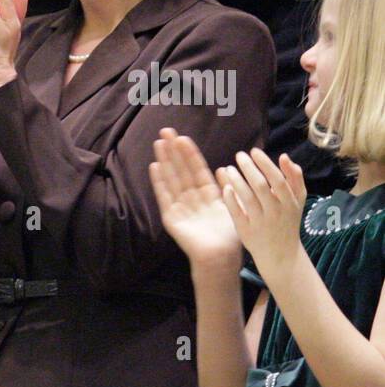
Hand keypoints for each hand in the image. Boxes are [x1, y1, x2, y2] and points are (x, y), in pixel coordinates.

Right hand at [149, 128, 241, 268]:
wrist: (220, 256)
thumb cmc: (229, 236)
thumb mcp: (231, 206)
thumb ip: (226, 187)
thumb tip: (221, 168)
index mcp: (207, 195)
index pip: (196, 169)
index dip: (189, 153)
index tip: (183, 137)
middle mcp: (191, 198)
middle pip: (181, 169)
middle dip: (174, 150)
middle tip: (166, 130)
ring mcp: (179, 206)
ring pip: (171, 178)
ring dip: (165, 160)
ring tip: (158, 142)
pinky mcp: (171, 216)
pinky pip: (164, 195)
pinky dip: (159, 181)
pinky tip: (154, 166)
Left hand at [215, 148, 306, 277]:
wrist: (281, 254)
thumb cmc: (287, 221)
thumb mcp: (298, 202)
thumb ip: (294, 179)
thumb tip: (285, 157)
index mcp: (290, 203)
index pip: (278, 179)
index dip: (265, 164)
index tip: (254, 151)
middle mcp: (276, 213)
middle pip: (261, 187)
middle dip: (249, 168)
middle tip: (239, 155)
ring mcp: (260, 223)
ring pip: (247, 198)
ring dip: (236, 180)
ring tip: (229, 168)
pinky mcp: (246, 231)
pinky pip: (236, 212)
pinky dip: (230, 199)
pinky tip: (225, 187)